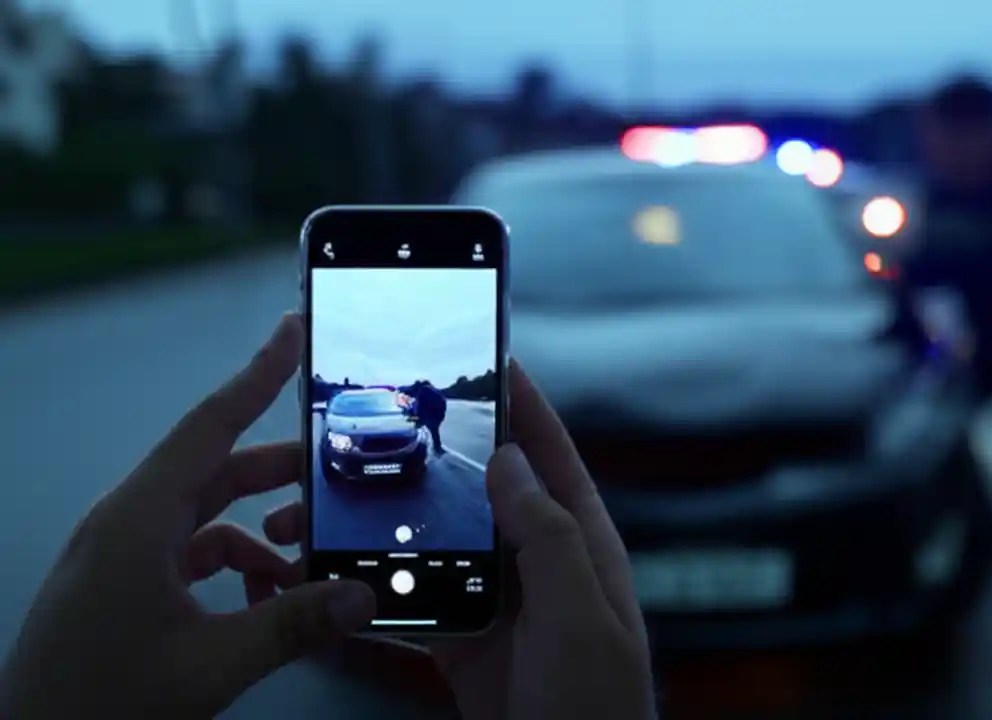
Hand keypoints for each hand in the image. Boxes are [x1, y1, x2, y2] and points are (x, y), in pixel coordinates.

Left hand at [0, 314, 375, 718]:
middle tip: (342, 468)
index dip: (256, 376)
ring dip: (262, 533)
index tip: (293, 330)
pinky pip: (192, 554)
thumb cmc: (107, 699)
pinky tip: (267, 603)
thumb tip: (366, 595)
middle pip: (217, 471)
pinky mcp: (123, 587)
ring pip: (208, 517)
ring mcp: (123, 555)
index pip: (209, 426)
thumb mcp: (211, 664)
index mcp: (139, 518)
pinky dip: (236, 567)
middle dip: (280, 472)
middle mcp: (129, 522)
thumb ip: (294, 624)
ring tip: (313, 564)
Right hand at [263, 361, 655, 719]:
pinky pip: (418, 601)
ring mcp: (501, 603)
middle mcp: (540, 565)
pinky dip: (380, 587)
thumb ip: (548, 538)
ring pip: (443, 543)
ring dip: (396, 522)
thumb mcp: (580, 617)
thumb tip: (508, 460)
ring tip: (339, 501)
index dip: (526, 409)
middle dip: (441, 460)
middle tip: (390, 422)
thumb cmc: (593, 705)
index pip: (553, 460)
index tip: (495, 360)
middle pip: (487, 493)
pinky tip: (340, 574)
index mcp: (581, 547)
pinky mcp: (465, 641)